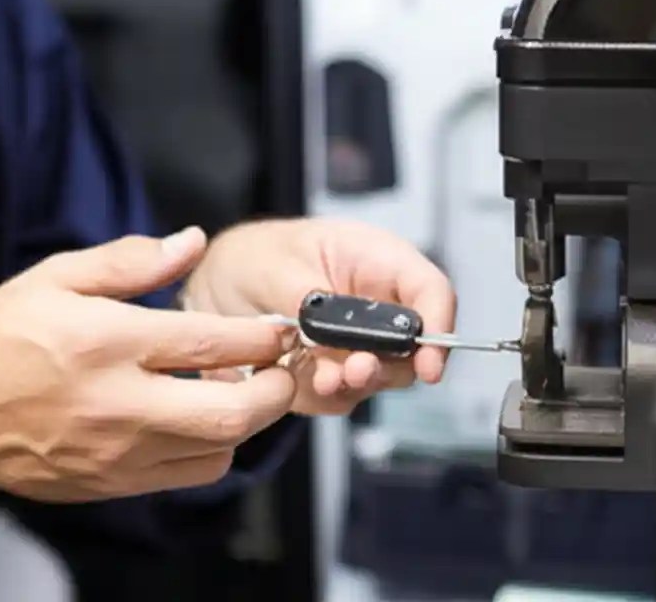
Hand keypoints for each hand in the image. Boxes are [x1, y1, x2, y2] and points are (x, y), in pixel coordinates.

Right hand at [0, 228, 296, 501]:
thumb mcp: (55, 278)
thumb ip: (130, 262)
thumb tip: (189, 242)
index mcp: (103, 342)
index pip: (210, 341)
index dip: (261, 335)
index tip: (278, 327)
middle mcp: (115, 403)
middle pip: (230, 411)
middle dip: (276, 388)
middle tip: (281, 367)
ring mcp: (117, 452)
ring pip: (219, 449)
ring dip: (248, 420)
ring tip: (243, 389)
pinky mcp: (115, 483)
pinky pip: (191, 474)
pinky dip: (214, 447)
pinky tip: (201, 418)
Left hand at [180, 218, 455, 415]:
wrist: (217, 289)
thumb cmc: (254, 257)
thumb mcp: (270, 261)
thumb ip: (299, 291)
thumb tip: (318, 318)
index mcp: (376, 262)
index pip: (430, 291)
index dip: (438, 327)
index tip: (427, 363)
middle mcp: (376, 307)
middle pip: (412, 348)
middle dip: (386, 366)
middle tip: (355, 371)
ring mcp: (357, 346)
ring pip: (377, 380)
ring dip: (349, 385)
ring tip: (319, 377)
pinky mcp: (333, 376)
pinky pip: (337, 398)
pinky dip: (316, 395)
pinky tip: (291, 376)